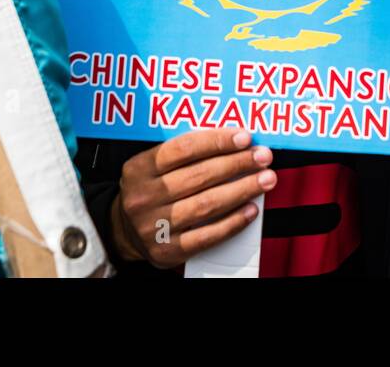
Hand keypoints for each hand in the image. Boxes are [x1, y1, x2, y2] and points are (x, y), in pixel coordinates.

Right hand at [109, 128, 275, 267]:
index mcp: (139, 168)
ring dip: (242, 190)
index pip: (183, 148)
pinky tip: (251, 210)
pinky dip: (233, 222)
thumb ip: (185, 153)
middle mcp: (143, 197)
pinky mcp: (167, 251)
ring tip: (265, 179)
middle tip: (263, 156)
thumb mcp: (153, 166)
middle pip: (199, 176)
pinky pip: (207, 235)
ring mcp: (154, 226)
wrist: (125, 231)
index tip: (244, 137)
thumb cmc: (151, 190)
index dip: (217, 141)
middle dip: (237, 164)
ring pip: (207, 204)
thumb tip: (233, 142)